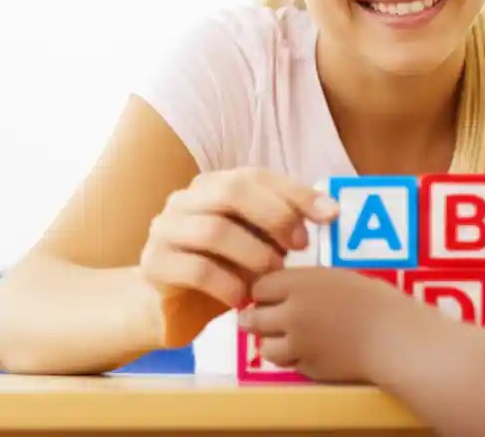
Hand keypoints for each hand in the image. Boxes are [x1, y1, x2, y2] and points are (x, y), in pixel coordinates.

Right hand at [137, 168, 339, 347]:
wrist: (167, 308)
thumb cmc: (220, 270)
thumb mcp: (255, 244)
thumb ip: (280, 226)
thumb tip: (330, 213)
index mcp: (213, 186)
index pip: (257, 176)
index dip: (296, 193)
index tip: (330, 216)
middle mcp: (186, 199)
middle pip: (232, 190)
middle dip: (275, 216)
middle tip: (300, 246)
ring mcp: (165, 229)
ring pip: (214, 230)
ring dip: (253, 254)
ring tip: (273, 276)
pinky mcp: (154, 265)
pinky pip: (196, 270)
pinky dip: (228, 285)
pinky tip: (244, 299)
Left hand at [241, 267, 416, 382]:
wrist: (393, 337)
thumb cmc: (376, 300)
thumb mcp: (339, 277)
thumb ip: (308, 283)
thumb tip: (288, 289)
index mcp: (298, 285)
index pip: (258, 287)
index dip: (264, 292)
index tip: (272, 295)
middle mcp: (290, 314)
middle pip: (252, 319)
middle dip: (256, 318)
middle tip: (267, 319)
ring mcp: (297, 345)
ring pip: (265, 348)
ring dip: (274, 343)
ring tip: (289, 340)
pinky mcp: (308, 369)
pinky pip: (291, 364)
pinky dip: (297, 359)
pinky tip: (315, 351)